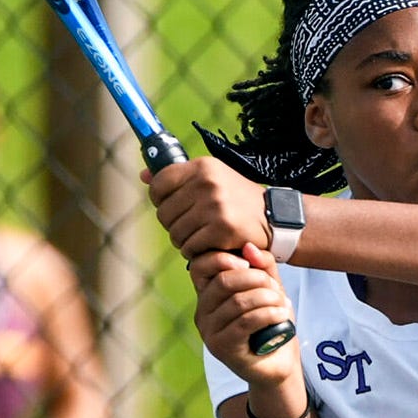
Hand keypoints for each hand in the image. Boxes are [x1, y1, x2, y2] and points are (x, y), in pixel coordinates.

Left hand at [144, 158, 268, 258]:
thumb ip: (178, 177)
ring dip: (183, 240)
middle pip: (164, 213)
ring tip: (199, 235)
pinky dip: (194, 251)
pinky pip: (189, 247)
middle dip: (173, 224)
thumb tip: (143, 175)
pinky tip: (207, 245)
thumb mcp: (212, 178)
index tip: (171, 205)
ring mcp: (215, 206)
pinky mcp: (222, 229)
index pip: (159, 184)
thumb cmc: (237, 199)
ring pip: (175, 233)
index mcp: (203, 167)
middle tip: (189, 226)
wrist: (274, 218)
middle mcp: (207, 183)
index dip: (159, 199)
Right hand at [188, 244, 300, 383]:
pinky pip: (245, 321)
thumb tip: (248, 247)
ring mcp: (209, 332)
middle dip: (256, 279)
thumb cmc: (271, 324)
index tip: (250, 265)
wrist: (278, 364)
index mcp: (208, 295)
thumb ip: (262, 267)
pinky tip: (282, 316)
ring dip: (267, 298)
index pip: (200, 266)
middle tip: (275, 289)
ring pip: (237, 302)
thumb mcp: (270, 289)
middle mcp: (201, 312)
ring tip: (283, 305)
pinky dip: (268, 314)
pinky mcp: (222, 348)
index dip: (224, 258)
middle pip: (223, 281)